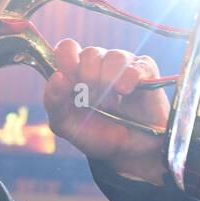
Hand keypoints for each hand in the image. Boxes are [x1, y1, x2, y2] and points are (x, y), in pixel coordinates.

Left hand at [44, 39, 169, 183]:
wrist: (128, 152)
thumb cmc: (96, 134)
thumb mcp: (66, 125)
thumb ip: (53, 102)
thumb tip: (57, 77)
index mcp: (75, 71)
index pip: (67, 48)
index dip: (66, 60)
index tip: (70, 79)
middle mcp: (98, 63)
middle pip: (89, 53)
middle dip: (88, 79)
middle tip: (93, 100)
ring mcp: (123, 65)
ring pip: (113, 57)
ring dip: (109, 82)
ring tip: (111, 104)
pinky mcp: (145, 71)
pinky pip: (137, 66)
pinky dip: (129, 78)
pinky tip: (125, 92)